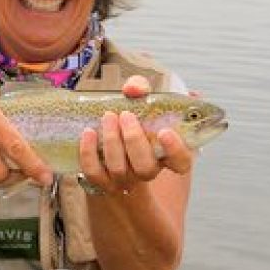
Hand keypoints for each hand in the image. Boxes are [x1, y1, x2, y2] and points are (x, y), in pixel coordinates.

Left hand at [77, 76, 192, 193]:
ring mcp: (124, 179)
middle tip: (126, 115)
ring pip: (119, 169)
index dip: (176, 151)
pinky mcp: (101, 181)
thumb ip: (140, 89)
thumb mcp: (140, 99)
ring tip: (108, 117)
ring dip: (112, 142)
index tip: (165, 131)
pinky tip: (88, 132)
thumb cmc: (133, 118)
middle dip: (134, 140)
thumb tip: (133, 88)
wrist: (109, 137)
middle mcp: (147, 170)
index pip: (181, 163)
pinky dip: (89, 152)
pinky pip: (94, 173)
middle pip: (146, 167)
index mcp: (167, 154)